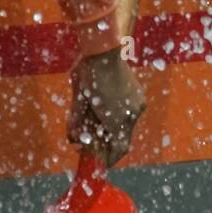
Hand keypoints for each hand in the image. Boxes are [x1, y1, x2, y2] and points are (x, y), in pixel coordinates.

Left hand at [67, 48, 146, 166]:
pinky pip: (130, 112)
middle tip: (93, 140)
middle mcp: (132, 114)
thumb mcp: (78, 100)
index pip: (120, 148)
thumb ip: (76, 121)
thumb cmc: (88, 75)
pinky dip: (119, 114)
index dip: (111, 158)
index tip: (101, 162)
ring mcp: (137, 104)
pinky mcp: (139, 95)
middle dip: (107, 141)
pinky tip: (105, 107)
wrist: (103, 50)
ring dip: (113, 126)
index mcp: (119, 119)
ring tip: (98, 119)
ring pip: (126, 124)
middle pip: (122, 137)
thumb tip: (73, 137)